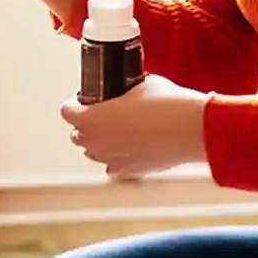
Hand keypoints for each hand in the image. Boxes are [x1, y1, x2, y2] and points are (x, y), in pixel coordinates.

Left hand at [61, 75, 208, 179]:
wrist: (191, 128)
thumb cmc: (167, 103)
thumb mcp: (143, 84)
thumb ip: (126, 88)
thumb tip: (129, 87)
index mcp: (90, 118)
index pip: (66, 111)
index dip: (75, 102)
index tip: (85, 98)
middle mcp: (94, 142)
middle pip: (78, 134)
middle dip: (87, 124)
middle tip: (103, 113)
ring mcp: (109, 160)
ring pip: (93, 152)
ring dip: (100, 142)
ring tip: (117, 131)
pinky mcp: (127, 172)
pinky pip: (113, 167)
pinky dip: (117, 159)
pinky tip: (129, 149)